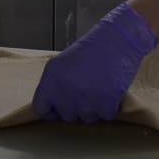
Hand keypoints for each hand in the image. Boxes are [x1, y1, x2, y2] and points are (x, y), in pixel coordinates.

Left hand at [32, 2, 156, 122]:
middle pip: (66, 116)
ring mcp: (84, 100)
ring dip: (94, 108)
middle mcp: (64, 92)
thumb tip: (54, 106)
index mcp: (50, 79)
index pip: (41, 108)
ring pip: (86, 118)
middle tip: (87, 90)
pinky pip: (105, 116)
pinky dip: (110, 107)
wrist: (117, 40)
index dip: (52, 110)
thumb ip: (55, 85)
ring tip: (99, 87)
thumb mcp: (62, 63)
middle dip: (76, 107)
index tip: (59, 108)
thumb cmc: (92, 48)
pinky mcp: (104, 105)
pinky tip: (110, 90)